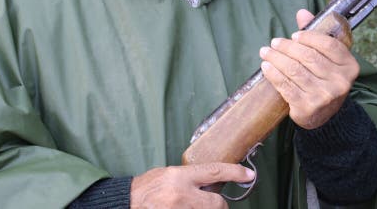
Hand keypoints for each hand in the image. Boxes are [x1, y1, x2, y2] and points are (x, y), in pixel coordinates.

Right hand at [130, 163, 253, 208]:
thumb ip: (191, 177)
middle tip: (212, 202)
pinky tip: (187, 208)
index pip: (215, 172)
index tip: (249, 175)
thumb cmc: (147, 187)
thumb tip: (213, 182)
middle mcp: (181, 194)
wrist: (127, 203)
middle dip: (219, 204)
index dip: (235, 173)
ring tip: (194, 205)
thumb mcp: (170, 174)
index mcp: (180, 176)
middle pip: (217, 203)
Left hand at [260, 9, 359, 129]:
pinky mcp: (307, 107)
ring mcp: (324, 96)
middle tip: (274, 42)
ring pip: (295, 70)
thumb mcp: (327, 59)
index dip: (309, 37)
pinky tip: (266, 66)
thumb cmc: (325, 79)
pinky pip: (286, 86)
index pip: (329, 45)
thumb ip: (316, 35)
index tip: (294, 35)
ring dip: (276, 59)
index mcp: (349, 66)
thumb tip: (302, 13)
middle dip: (287, 47)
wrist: (325, 115)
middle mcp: (340, 82)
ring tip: (265, 52)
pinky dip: (273, 74)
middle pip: (309, 57)